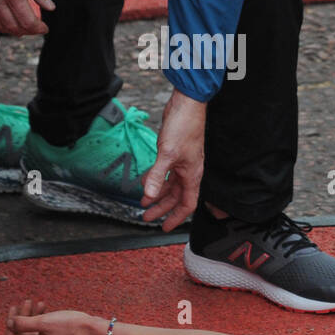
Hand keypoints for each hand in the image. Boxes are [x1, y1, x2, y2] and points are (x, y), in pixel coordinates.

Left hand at [5, 299, 98, 334]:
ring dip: (32, 316)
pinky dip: (41, 320)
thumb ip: (22, 323)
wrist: (93, 330)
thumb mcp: (43, 322)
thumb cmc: (69, 326)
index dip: (10, 322)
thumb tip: (9, 323)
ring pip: (33, 330)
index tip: (15, 308)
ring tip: (38, 302)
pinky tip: (46, 308)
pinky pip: (43, 331)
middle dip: (22, 316)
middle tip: (27, 302)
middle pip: (22, 333)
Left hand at [142, 88, 206, 230]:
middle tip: (146, 217)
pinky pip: (165, 174)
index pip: (187, 204)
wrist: (187, 106)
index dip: (175, 218)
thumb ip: (157, 176)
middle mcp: (189, 172)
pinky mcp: (175, 154)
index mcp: (192, 175)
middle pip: (176, 197)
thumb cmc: (184, 128)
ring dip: (157, 195)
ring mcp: (182, 163)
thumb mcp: (167, 154)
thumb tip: (148, 196)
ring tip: (143, 202)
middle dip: (161, 208)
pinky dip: (155, 180)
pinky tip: (144, 182)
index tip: (164, 228)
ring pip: (170, 186)